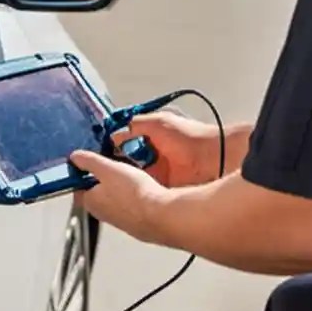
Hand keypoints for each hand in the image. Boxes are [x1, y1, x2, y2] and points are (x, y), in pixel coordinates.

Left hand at [70, 150, 167, 243]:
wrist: (161, 216)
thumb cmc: (133, 193)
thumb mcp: (107, 168)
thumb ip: (89, 161)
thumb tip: (74, 157)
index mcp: (90, 201)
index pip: (80, 185)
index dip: (87, 171)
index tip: (97, 162)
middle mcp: (102, 215)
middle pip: (99, 191)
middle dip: (108, 178)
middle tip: (119, 167)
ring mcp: (121, 221)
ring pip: (117, 198)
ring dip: (123, 187)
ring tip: (135, 176)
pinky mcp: (137, 224)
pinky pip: (133, 206)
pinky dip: (137, 197)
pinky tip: (146, 190)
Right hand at [110, 111, 224, 188]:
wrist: (214, 159)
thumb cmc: (191, 137)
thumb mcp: (159, 122)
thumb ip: (136, 125)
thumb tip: (115, 133)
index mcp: (151, 136)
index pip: (125, 141)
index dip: (112, 146)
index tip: (97, 151)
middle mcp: (153, 155)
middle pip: (126, 160)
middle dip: (115, 163)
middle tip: (101, 168)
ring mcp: (158, 172)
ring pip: (133, 175)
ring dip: (124, 176)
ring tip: (109, 179)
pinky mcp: (163, 187)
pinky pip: (145, 187)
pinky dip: (137, 187)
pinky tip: (126, 187)